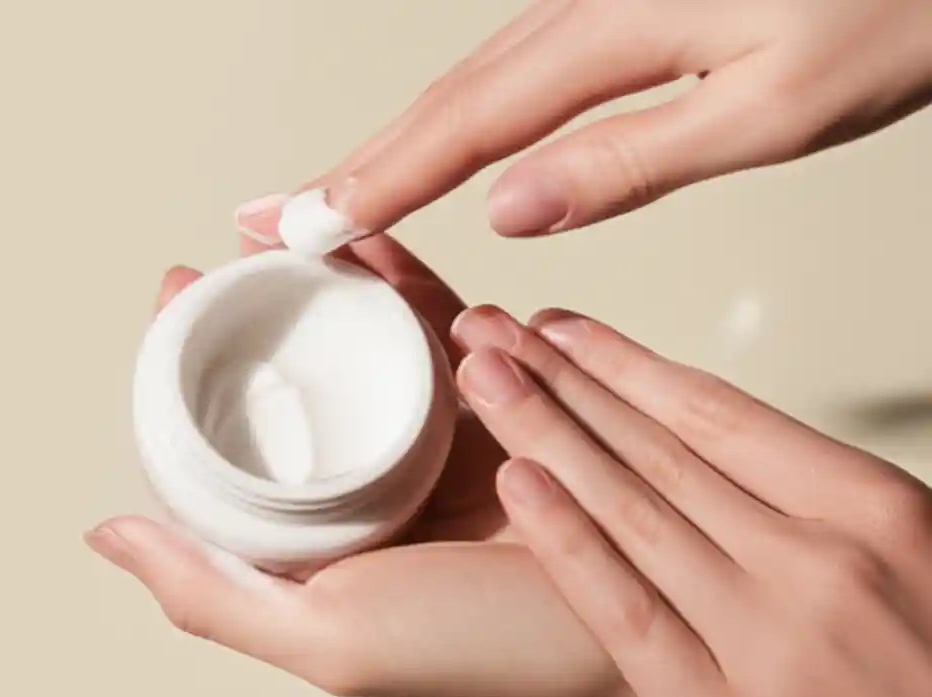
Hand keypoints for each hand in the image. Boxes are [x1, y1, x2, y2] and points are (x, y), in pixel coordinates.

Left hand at [87, 229, 644, 696]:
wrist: (648, 622)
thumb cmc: (489, 654)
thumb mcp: (332, 636)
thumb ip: (216, 592)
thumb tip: (109, 536)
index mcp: (319, 535)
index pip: (236, 439)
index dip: (195, 366)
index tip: (172, 297)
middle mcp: (371, 480)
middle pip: (303, 373)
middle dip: (266, 304)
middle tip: (240, 243)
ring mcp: (434, 435)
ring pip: (369, 337)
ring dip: (336, 279)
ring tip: (303, 225)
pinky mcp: (500, 400)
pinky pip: (446, 326)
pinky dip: (414, 284)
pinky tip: (381, 244)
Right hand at [268, 0, 931, 237]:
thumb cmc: (889, 9)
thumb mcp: (776, 109)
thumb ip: (635, 159)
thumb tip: (512, 208)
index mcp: (616, 25)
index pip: (466, 123)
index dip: (378, 181)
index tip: (309, 226)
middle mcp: (586, 0)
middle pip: (445, 95)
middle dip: (354, 161)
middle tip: (274, 211)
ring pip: (470, 78)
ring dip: (394, 139)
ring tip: (333, 191)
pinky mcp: (617, 1)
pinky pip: (509, 64)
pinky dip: (453, 112)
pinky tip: (435, 140)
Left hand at [452, 304, 931, 696]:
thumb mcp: (912, 560)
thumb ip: (818, 507)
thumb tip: (715, 448)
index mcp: (874, 510)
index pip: (715, 412)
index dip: (622, 363)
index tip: (558, 328)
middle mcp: (817, 562)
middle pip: (655, 447)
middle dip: (559, 381)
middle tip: (490, 330)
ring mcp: (766, 637)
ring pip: (631, 507)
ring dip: (542, 432)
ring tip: (481, 376)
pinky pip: (626, 609)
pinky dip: (567, 541)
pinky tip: (519, 480)